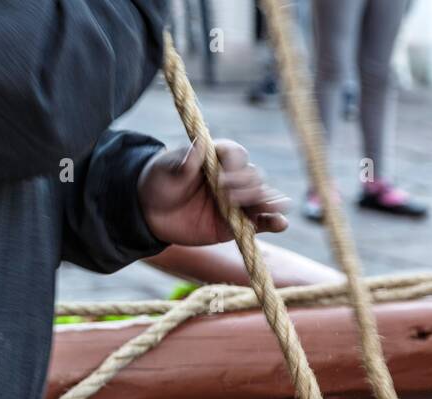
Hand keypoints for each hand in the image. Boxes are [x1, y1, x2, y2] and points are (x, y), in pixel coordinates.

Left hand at [137, 138, 287, 246]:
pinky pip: (260, 222)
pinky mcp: (238, 223)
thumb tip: (200, 142)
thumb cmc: (159, 182)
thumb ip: (184, 161)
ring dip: (267, 203)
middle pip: (253, 178)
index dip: (234, 167)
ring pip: (261, 198)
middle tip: (229, 198)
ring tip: (270, 208)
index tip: (221, 179)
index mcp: (218, 156)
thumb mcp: (166, 170)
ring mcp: (238, 200)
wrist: (151, 213)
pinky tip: (280, 224)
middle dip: (247, 187)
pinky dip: (272, 222)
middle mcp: (233, 176)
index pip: (237, 155)